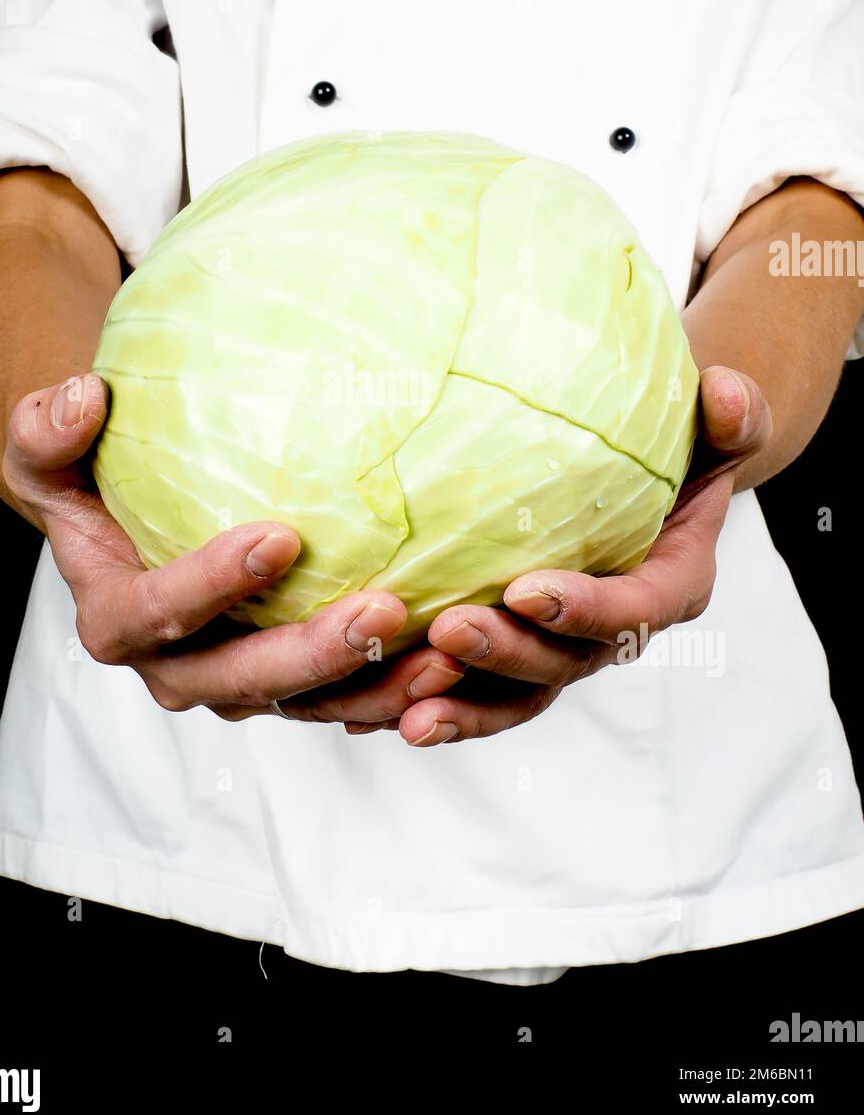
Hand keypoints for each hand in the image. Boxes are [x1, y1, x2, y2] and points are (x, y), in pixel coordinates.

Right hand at [3, 373, 462, 719]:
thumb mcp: (49, 451)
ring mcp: (239, 685)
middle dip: (313, 655)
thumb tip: (84, 395)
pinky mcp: (293, 686)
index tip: (279, 538)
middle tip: (384, 611)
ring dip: (375, 689)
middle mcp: (177, 669)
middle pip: (244, 680)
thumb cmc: (93, 481)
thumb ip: (47, 428)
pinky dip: (397, 691)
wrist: (131, 526)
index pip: (158, 614)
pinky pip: (345, 702)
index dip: (212, 586)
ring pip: (308, 706)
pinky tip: (455, 659)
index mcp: (118, 620)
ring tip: (443, 657)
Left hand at [322, 365, 770, 745]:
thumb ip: (733, 419)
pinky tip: (381, 720)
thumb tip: (729, 394)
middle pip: (565, 664)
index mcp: (669, 585)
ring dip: (467, 706)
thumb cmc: (676, 447)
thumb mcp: (713, 429)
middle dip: (507, 654)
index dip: (584, 609)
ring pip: (518, 696)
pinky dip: (439, 708)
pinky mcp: (521, 655)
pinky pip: (482, 695)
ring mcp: (565, 650)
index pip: (634, 612)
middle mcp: (616, 632)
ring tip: (410, 714)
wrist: (648, 480)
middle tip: (447, 631)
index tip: (525, 588)